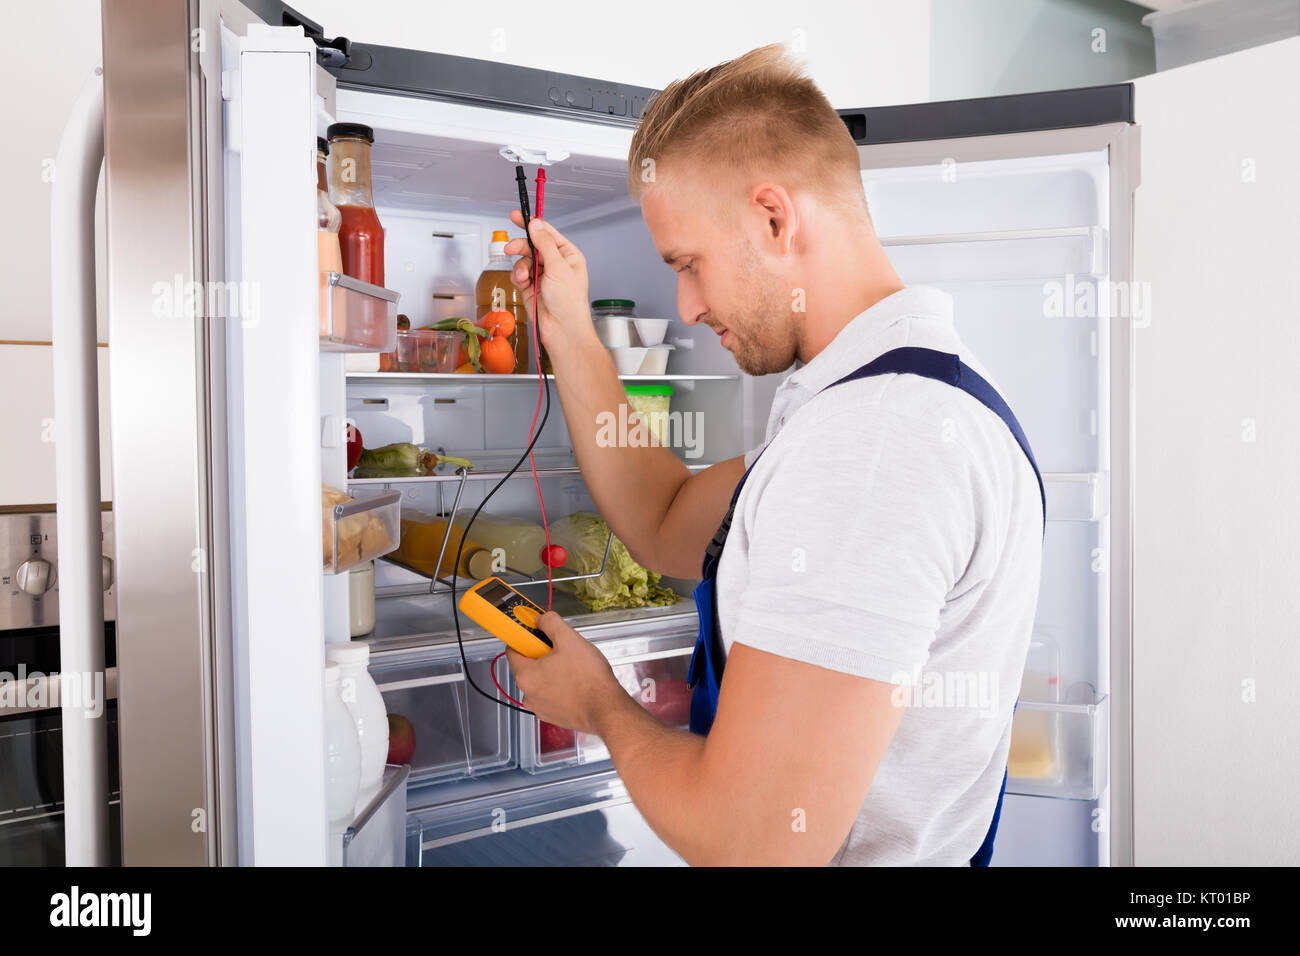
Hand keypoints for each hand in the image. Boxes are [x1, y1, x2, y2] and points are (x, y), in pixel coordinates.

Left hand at [504, 611, 626, 734]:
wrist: (607, 709)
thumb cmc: (589, 680)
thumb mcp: (569, 638)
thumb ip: (550, 623)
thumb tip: (542, 620)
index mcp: (526, 675)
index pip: (513, 649)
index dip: (526, 637)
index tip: (536, 633)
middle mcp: (529, 694)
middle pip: (529, 665)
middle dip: (544, 655)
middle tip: (563, 651)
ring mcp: (541, 708)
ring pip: (541, 681)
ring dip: (553, 672)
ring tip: (573, 668)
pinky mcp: (554, 716)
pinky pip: (551, 695)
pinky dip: (560, 687)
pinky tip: (577, 682)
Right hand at [505, 212, 595, 356]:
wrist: (561, 329)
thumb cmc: (569, 303)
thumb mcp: (558, 267)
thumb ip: (544, 244)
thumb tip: (536, 225)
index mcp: (568, 256)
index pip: (547, 233)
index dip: (532, 224)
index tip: (517, 216)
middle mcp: (555, 264)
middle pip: (532, 245)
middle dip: (521, 247)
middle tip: (510, 248)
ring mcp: (543, 275)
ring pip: (523, 260)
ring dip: (520, 266)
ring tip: (524, 276)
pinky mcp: (531, 286)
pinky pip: (519, 274)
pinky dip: (519, 277)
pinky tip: (524, 284)